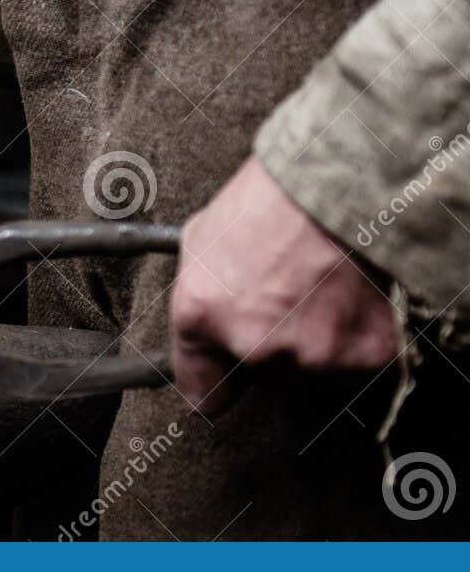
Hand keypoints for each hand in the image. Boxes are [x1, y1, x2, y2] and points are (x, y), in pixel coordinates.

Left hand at [171, 156, 401, 414]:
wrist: (345, 176)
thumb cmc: (271, 196)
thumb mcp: (203, 235)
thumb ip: (201, 290)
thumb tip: (204, 318)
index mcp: (202, 315)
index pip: (203, 395)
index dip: (217, 382)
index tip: (227, 375)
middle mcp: (253, 345)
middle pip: (265, 377)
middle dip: (275, 347)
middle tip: (292, 296)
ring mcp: (314, 355)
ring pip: (316, 370)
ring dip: (321, 341)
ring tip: (326, 286)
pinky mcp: (370, 354)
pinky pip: (363, 361)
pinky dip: (365, 334)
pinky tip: (359, 294)